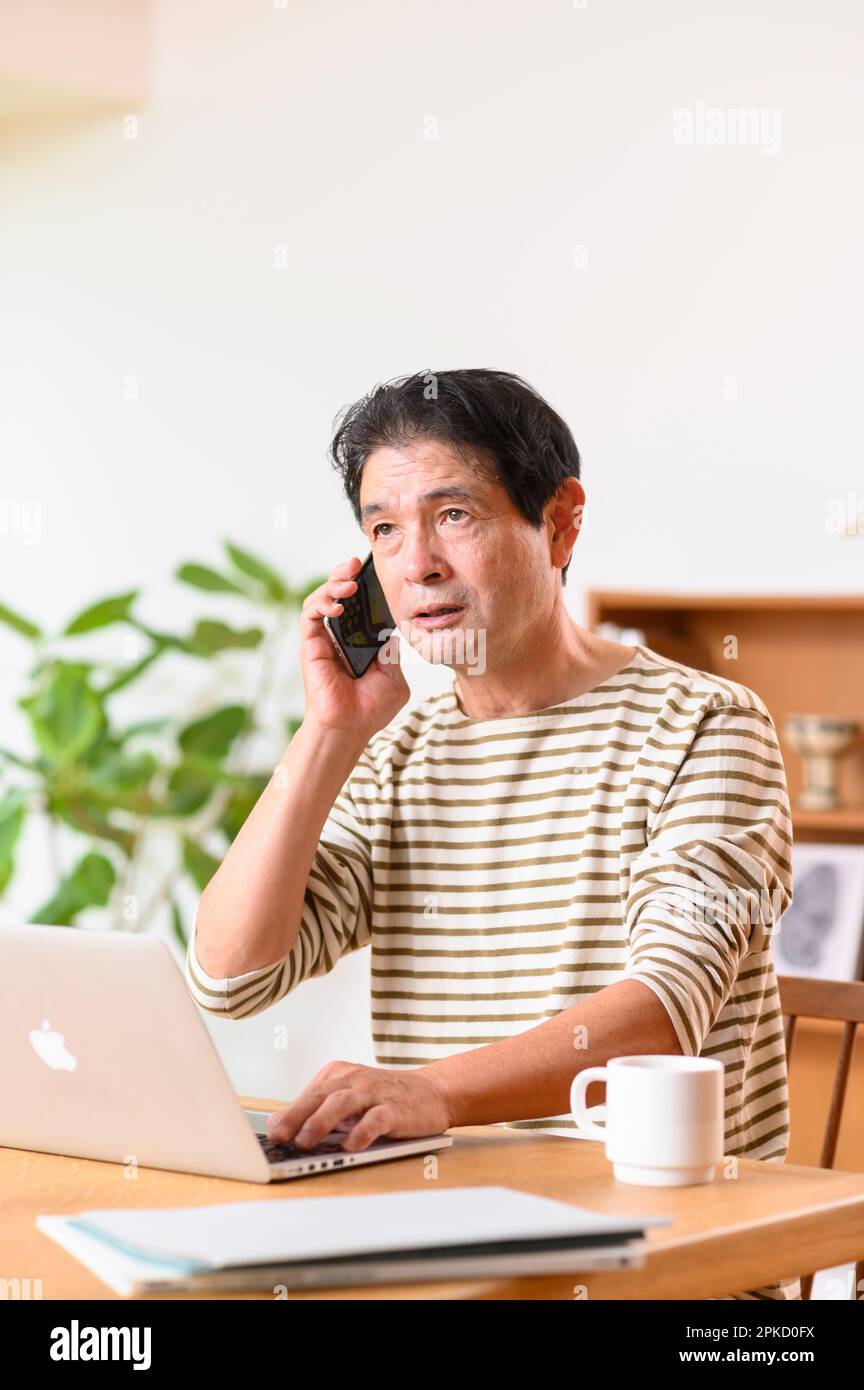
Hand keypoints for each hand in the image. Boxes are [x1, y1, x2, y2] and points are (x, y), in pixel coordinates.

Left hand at [265, 1060, 453, 1152]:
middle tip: (280, 1136)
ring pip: (343, 1103)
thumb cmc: (384, 1098)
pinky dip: (362, 1131)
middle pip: (320, 1095)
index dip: (288, 1113)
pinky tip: (351, 1145)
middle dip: (297, 1115)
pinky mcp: (396, 1109)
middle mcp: (354, 1079)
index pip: (308, 1093)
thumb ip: (317, 1108)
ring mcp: (376, 1093)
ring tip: (305, 1141)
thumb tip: (277, 1124)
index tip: (271, 1132)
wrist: (432, 1092)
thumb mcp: (348, 1097)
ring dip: (322, 1122)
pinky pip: (377, 1119)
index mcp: (339, 1074)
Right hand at [300, 556, 408, 740]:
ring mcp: (323, 640)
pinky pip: (310, 616)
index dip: (365, 585)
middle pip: (337, 595)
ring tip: (348, 582)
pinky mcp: (310, 646)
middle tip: (355, 564)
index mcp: (359, 641)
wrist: (350, 729)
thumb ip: (392, 651)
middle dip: (344, 574)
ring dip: (332, 584)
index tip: (374, 570)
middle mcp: (339, 636)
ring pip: (320, 599)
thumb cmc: (370, 709)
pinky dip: (321, 603)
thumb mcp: (393, 675)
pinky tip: (338, 605)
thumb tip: (390, 629)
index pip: (359, 604)